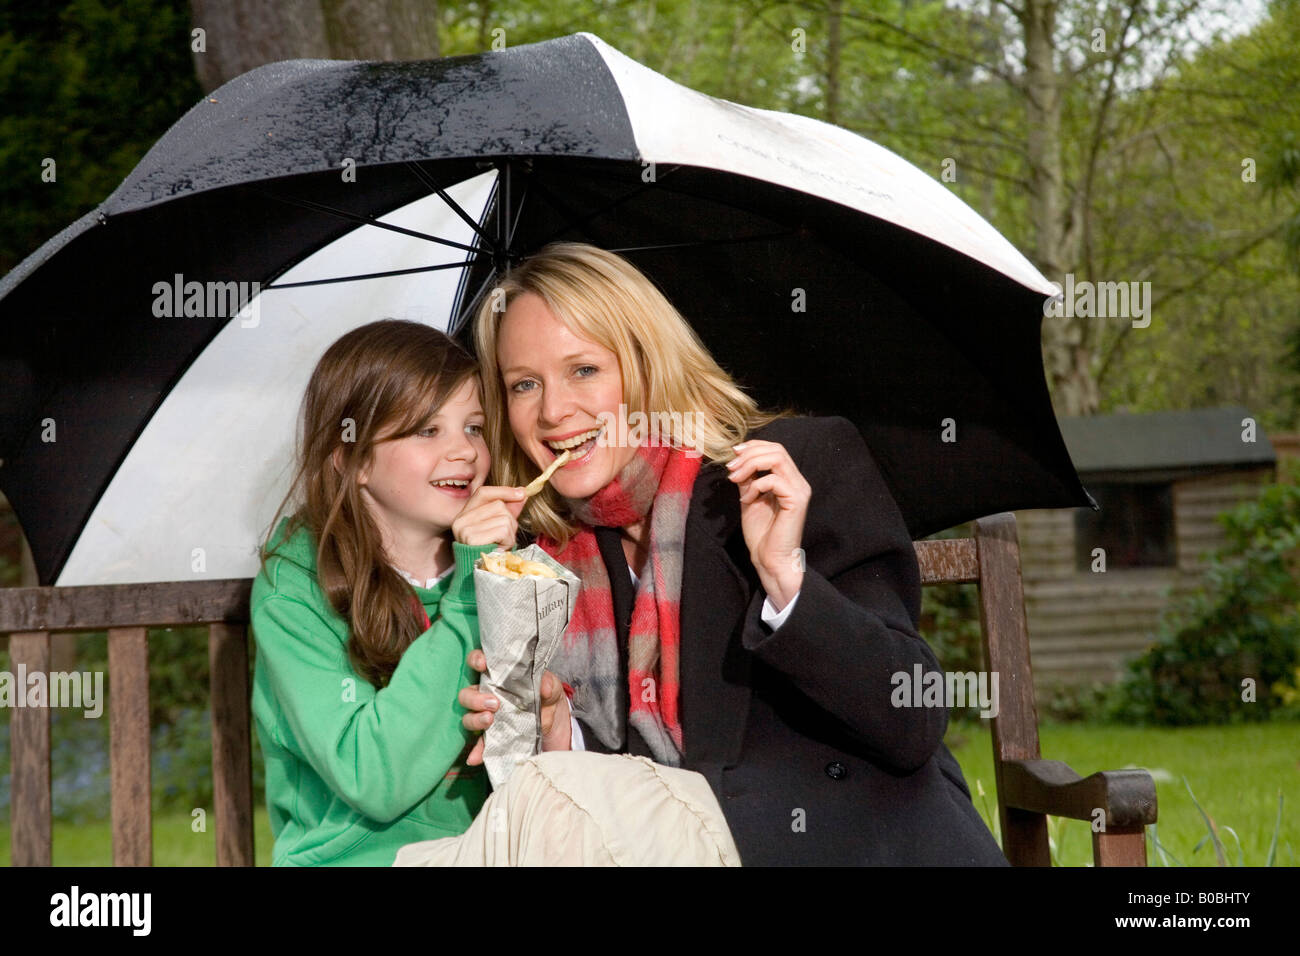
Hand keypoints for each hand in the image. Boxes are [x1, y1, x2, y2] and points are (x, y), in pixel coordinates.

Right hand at [450, 486, 526, 549]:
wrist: (482, 576)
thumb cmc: (491, 552)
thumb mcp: (499, 527)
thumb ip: (509, 510)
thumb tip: (522, 493)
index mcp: (463, 515)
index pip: (483, 493)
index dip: (503, 491)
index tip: (522, 493)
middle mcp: (460, 520)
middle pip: (498, 505)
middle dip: (509, 521)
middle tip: (503, 538)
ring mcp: (465, 529)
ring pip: (503, 518)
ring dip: (509, 534)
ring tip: (500, 545)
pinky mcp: (472, 539)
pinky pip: (502, 530)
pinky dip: (507, 540)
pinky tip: (500, 549)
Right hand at [458, 650, 570, 765]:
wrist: (554, 722)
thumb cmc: (547, 695)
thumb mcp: (552, 687)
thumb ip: (548, 684)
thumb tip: (544, 686)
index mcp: (499, 677)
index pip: (479, 663)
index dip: (476, 660)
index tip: (482, 664)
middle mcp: (487, 695)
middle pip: (467, 694)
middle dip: (475, 698)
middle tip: (494, 703)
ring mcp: (487, 716)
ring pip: (468, 717)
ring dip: (475, 719)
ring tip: (490, 721)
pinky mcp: (492, 737)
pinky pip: (479, 744)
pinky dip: (476, 751)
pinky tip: (475, 757)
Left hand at [726, 439, 809, 609]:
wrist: (770, 560)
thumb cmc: (762, 534)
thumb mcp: (750, 498)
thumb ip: (748, 480)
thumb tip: (737, 461)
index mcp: (789, 479)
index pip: (776, 449)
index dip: (753, 446)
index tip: (733, 454)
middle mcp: (798, 482)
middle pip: (776, 450)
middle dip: (749, 454)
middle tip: (730, 467)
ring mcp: (799, 490)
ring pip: (776, 459)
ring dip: (750, 465)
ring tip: (734, 478)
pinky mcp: (796, 501)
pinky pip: (773, 480)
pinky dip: (755, 486)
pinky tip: (746, 501)